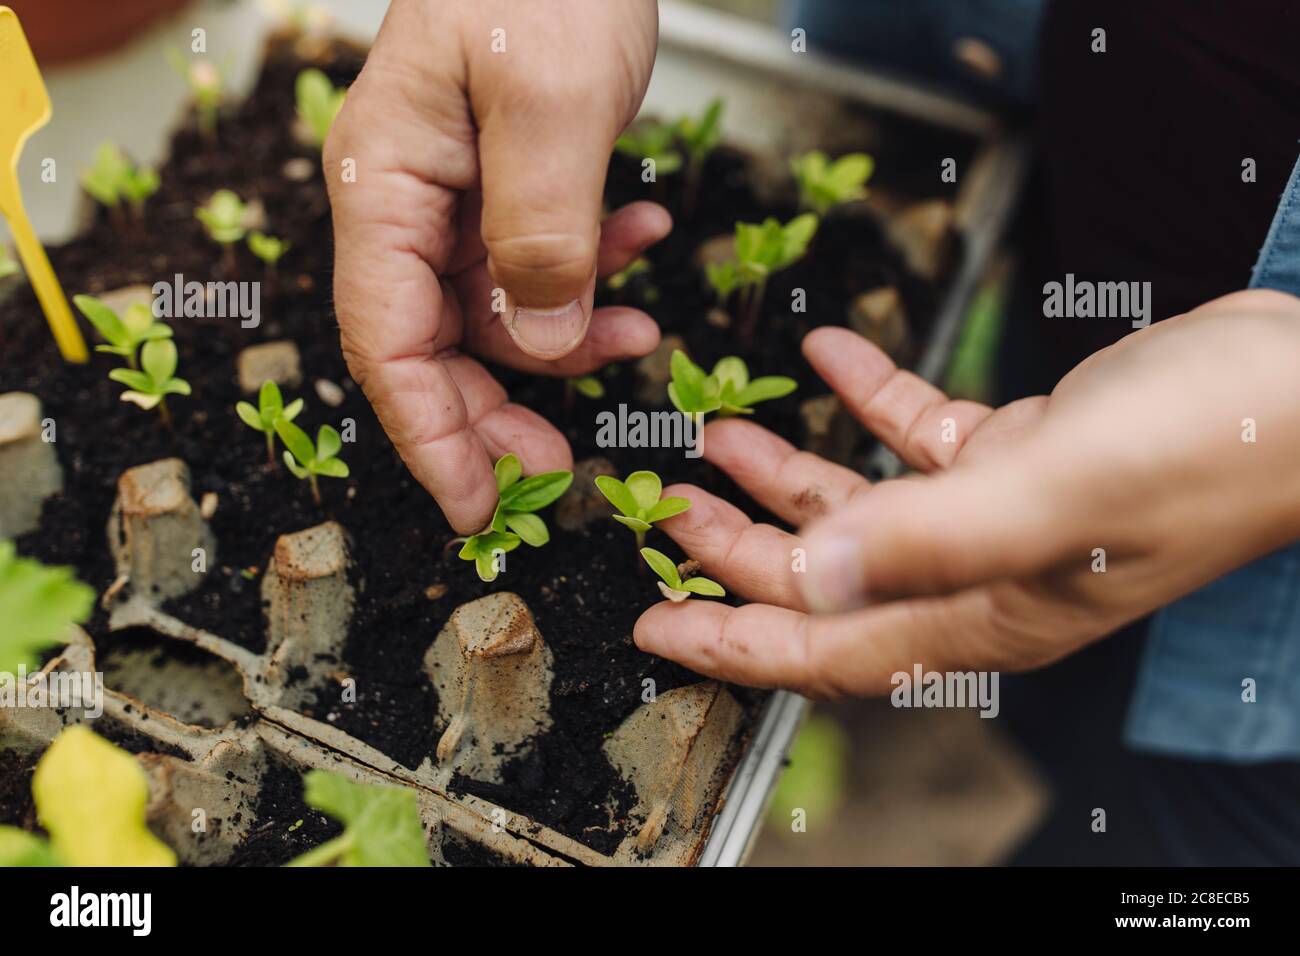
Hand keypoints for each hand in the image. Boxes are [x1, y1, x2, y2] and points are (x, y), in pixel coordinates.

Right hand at [325, 0, 663, 531]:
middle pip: (433, 344)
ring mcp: (454, 189)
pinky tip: (644, 243)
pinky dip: (592, 271)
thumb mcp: (552, 104)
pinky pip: (537, 257)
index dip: (430, 439)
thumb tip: (543, 345)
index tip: (479, 510)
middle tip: (567, 461)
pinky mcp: (506, 178)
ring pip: (496, 310)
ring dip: (571, 333)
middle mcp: (407, 199)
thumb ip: (542, 233)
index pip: (387, 343)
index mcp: (386, 185)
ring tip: (645, 330)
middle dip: (501, 408)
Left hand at [634, 290, 1299, 696]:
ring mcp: (997, 513)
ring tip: (720, 433)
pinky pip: (918, 432)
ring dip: (787, 473)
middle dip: (737, 551)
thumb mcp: (1057, 492)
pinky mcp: (1019, 453)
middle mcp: (978, 576)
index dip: (731, 646)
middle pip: (826, 581)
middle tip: (668, 512)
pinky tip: (828, 357)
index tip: (652, 629)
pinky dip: (868, 397)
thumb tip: (810, 576)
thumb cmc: (1209, 449)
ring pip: (862, 508)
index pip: (825, 653)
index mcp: (980, 613)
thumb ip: (929, 537)